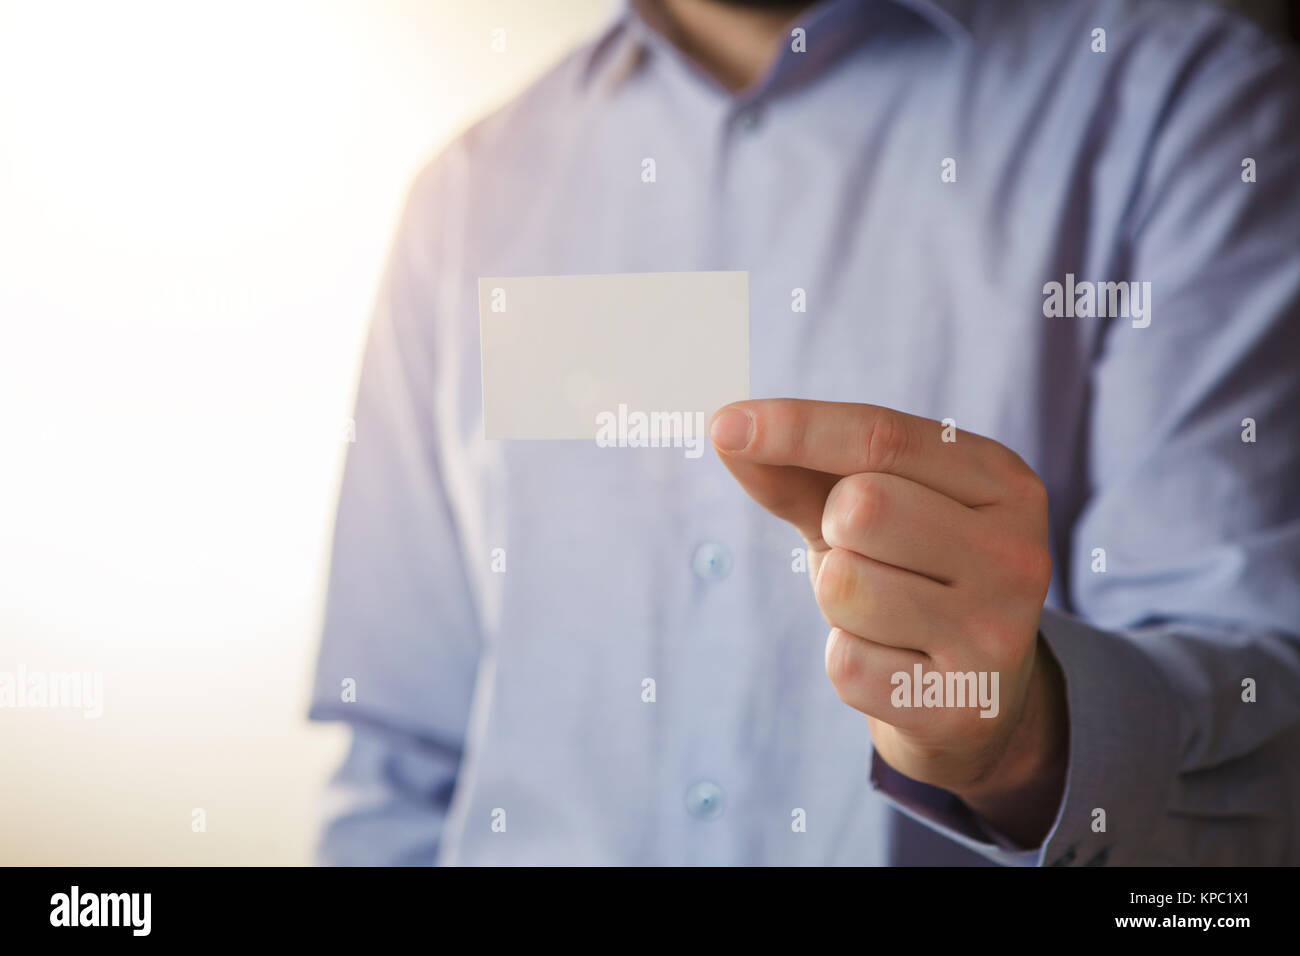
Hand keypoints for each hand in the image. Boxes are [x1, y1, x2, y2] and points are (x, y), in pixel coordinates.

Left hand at [710, 399, 1067, 845]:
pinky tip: (893, 665)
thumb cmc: (908, 579)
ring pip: (844, 585)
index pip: (883, 435)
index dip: (797, 426)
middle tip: (867, 557)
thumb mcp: (866, 514)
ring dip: (837, 601)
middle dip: (835, 531)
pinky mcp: (962, 705)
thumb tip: (727, 430)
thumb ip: (800, 470)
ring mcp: (998, 633)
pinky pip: (844, 662)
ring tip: (883, 615)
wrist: (972, 700)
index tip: (724, 424)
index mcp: (1002, 483)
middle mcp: (1016, 552)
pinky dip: (847, 660)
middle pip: (861, 506)